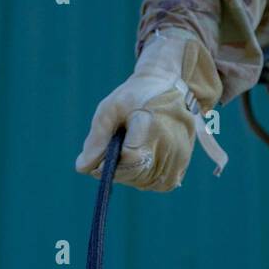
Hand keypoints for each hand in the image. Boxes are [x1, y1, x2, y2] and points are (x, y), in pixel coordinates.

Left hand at [75, 31, 224, 192]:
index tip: (100, 160)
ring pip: (148, 183)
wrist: (166, 85)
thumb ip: (96, 139)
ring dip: (133, 176)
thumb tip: (83, 168)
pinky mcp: (185, 160)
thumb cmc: (134, 97)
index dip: (110, 167)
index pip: (130, 162)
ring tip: (128, 154)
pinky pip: (163, 183)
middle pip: (138, 175)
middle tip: (112, 155)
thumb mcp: (110, 109)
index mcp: (150, 127)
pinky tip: (142, 161)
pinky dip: (148, 178)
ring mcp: (180, 154)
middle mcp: (170, 144)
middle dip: (119, 172)